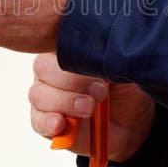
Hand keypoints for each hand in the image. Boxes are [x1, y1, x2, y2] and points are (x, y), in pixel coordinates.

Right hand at [29, 52, 154, 162]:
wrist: (130, 123)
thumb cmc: (125, 88)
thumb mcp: (124, 69)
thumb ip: (111, 58)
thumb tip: (106, 56)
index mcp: (66, 49)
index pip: (55, 42)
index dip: (73, 55)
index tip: (99, 71)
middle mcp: (50, 69)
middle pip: (43, 68)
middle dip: (72, 81)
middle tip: (100, 93)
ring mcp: (44, 96)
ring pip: (39, 95)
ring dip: (64, 102)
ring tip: (89, 109)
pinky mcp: (44, 122)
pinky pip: (36, 121)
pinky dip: (48, 123)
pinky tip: (60, 124)